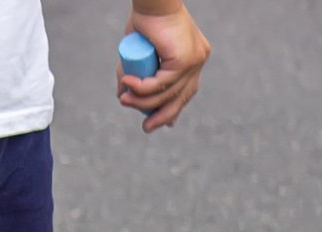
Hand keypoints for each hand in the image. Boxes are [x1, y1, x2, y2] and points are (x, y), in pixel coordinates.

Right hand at [117, 6, 210, 132]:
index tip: (164, 124)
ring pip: (168, 93)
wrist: (152, 2)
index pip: (186, 90)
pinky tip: (128, 85)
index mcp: (193, 56)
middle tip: (146, 128)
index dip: (174, 109)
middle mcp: (198, 59)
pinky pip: (161, 84)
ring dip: (142, 101)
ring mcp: (194, 60)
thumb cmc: (144, 20)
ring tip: (123, 99)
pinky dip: (143, 88)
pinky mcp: (185, 59)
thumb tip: (123, 95)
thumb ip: (134, 73)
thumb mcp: (139, 53)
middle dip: (163, 115)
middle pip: (182, 97)